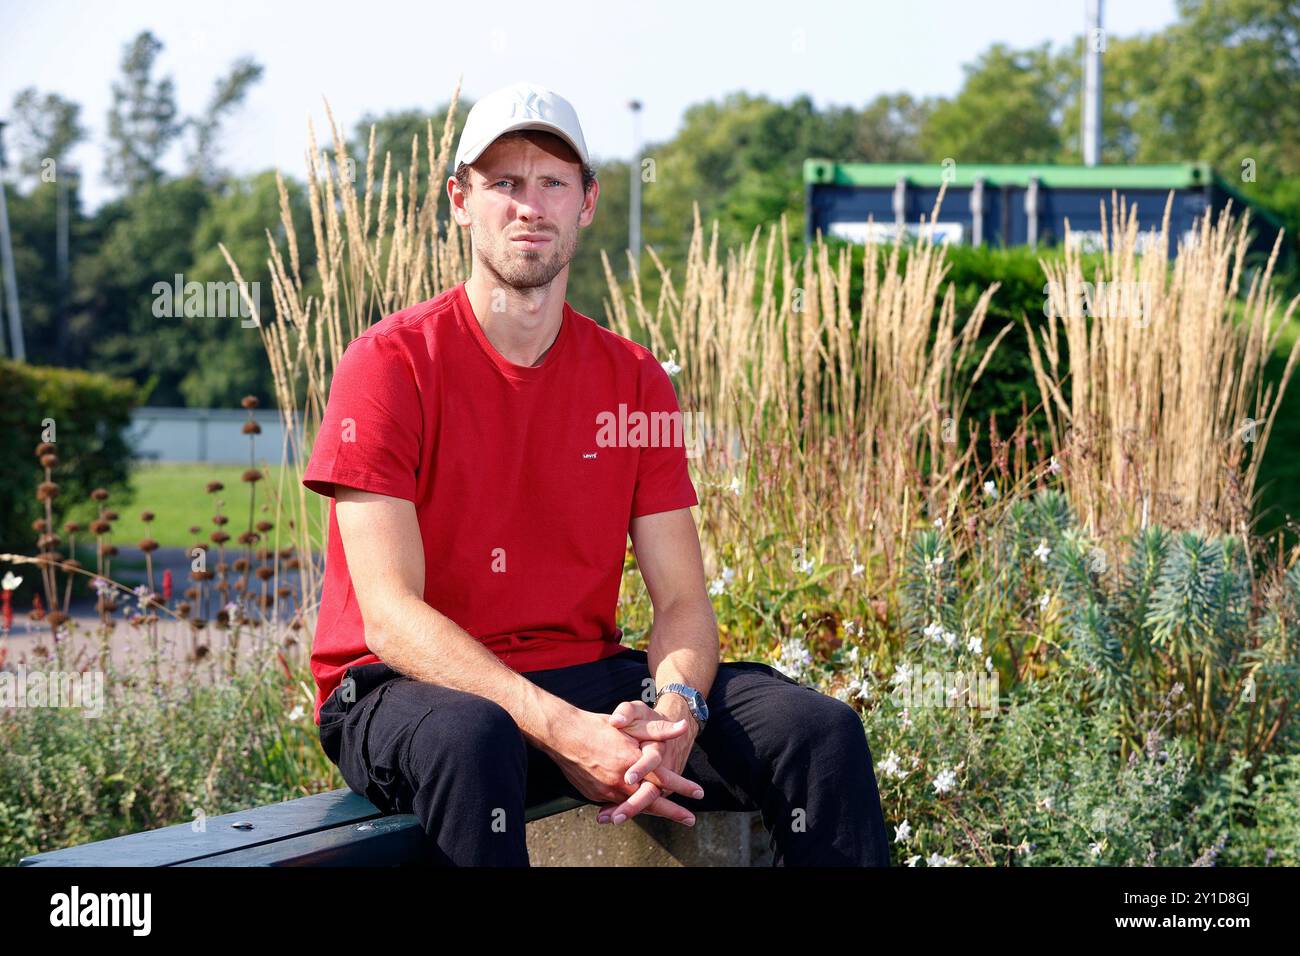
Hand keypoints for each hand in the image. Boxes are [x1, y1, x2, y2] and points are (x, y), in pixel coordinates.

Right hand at [548, 709, 698, 826]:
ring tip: (668, 816)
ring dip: (652, 811)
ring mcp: (607, 790)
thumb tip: (683, 726)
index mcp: (632, 760)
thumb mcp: (630, 724)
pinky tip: (635, 809)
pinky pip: (615, 805)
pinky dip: (627, 807)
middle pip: (652, 801)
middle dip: (673, 811)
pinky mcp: (595, 795)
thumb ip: (658, 730)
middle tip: (690, 819)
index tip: (699, 793)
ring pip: (634, 806)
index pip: (663, 778)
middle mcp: (621, 779)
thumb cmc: (598, 727)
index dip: (683, 786)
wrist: (564, 735)